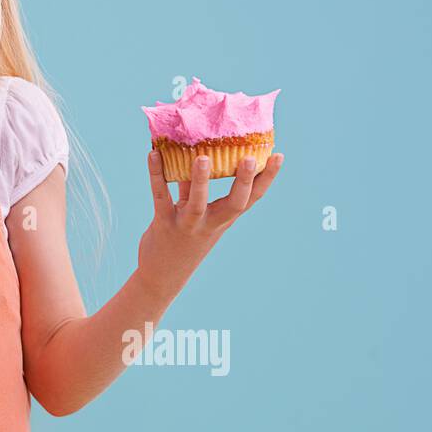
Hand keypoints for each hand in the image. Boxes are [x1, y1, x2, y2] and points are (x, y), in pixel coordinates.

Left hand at [137, 149, 283, 298]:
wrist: (161, 277)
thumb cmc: (181, 241)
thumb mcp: (195, 216)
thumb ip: (195, 188)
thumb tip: (197, 156)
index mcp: (223, 219)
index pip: (251, 199)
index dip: (266, 179)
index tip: (278, 156)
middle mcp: (210, 224)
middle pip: (234, 204)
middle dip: (243, 181)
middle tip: (248, 158)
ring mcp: (187, 225)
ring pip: (197, 202)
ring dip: (200, 179)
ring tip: (202, 157)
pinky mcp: (164, 224)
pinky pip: (161, 196)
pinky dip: (156, 175)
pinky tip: (153, 154)